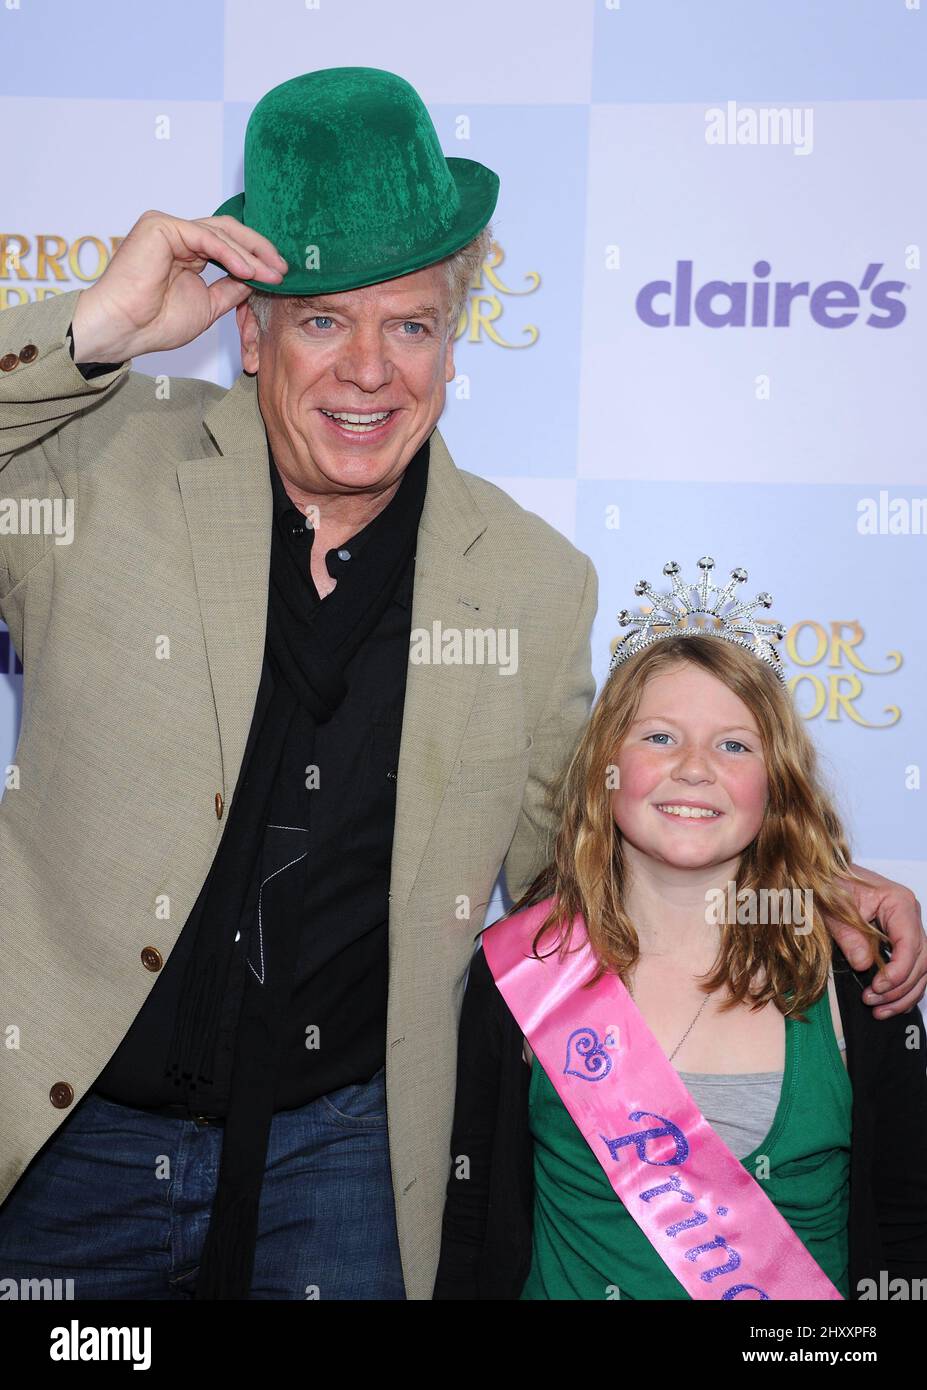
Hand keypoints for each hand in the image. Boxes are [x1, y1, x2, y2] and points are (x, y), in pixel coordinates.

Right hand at [71, 209, 286, 362]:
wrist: (123, 329)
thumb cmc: (155, 323)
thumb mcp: (208, 305)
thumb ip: (231, 288)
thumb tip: (258, 279)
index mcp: (185, 251)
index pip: (228, 244)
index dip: (256, 258)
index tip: (280, 276)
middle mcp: (176, 235)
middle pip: (228, 232)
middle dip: (260, 250)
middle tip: (283, 270)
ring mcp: (168, 227)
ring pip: (221, 232)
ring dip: (250, 254)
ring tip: (271, 274)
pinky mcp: (161, 226)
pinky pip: (206, 236)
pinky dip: (230, 253)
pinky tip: (249, 270)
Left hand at [826, 864, 926, 1016]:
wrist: (821, 876)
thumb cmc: (828, 884)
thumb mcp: (831, 909)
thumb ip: (848, 936)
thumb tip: (864, 965)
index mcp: (898, 902)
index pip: (911, 943)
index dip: (898, 970)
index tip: (878, 986)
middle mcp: (909, 916)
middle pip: (921, 961)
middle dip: (899, 987)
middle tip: (872, 1001)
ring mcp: (907, 929)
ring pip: (920, 970)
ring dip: (902, 994)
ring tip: (878, 1010)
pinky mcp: (898, 941)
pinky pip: (911, 970)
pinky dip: (902, 990)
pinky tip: (888, 1006)